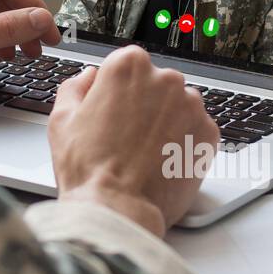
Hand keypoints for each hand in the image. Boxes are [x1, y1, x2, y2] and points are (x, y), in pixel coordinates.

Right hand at [48, 45, 218, 236]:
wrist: (117, 209)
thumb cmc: (88, 168)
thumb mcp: (62, 118)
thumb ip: (76, 86)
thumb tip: (89, 77)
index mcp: (128, 66)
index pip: (127, 64)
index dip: (116, 89)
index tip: (112, 109)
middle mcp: (165, 78)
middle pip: (155, 84)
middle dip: (144, 105)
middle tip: (125, 136)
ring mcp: (191, 106)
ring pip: (178, 106)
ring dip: (166, 122)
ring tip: (144, 152)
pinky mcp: (209, 133)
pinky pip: (196, 130)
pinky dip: (183, 142)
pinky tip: (161, 160)